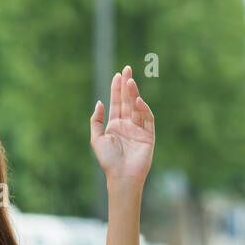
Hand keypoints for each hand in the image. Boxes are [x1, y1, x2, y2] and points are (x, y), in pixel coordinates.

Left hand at [90, 65, 154, 184]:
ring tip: (130, 81)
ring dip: (134, 94)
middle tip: (127, 69)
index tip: (118, 74)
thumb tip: (99, 102)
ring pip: (137, 107)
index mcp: (115, 125)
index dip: (117, 89)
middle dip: (127, 85)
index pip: (117, 103)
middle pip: (128, 101)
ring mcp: (139, 130)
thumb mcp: (96, 139)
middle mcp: (127, 125)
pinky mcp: (148, 136)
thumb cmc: (108, 160)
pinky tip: (137, 100)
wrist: (122, 176)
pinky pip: (148, 119)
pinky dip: (143, 109)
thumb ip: (96, 120)